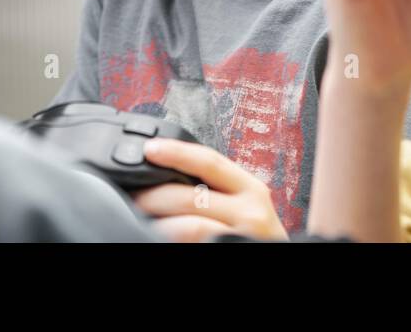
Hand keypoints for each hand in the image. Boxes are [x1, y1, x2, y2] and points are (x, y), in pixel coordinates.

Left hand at [130, 138, 286, 241]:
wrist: (276, 261)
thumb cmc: (256, 236)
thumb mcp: (246, 205)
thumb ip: (220, 190)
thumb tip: (172, 177)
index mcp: (251, 188)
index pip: (210, 161)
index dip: (177, 152)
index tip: (150, 148)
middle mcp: (250, 210)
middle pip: (191, 194)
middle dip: (155, 194)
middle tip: (133, 196)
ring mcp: (240, 235)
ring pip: (189, 224)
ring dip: (158, 222)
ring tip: (141, 220)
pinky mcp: (228, 250)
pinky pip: (193, 243)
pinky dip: (171, 238)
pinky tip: (160, 236)